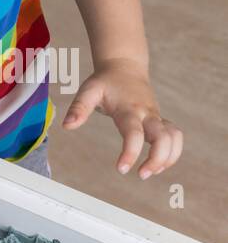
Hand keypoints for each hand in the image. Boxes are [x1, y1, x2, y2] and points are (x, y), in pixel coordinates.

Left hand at [62, 59, 181, 178]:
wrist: (125, 67)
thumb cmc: (105, 81)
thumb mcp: (88, 91)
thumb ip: (78, 108)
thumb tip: (67, 126)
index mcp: (129, 109)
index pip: (134, 134)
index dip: (131, 152)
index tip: (121, 169)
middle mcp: (146, 114)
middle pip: (164, 137)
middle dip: (157, 158)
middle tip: (142, 175)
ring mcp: (156, 117)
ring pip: (174, 137)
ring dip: (169, 157)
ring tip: (151, 172)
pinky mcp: (159, 120)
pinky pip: (173, 136)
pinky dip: (171, 152)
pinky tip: (157, 165)